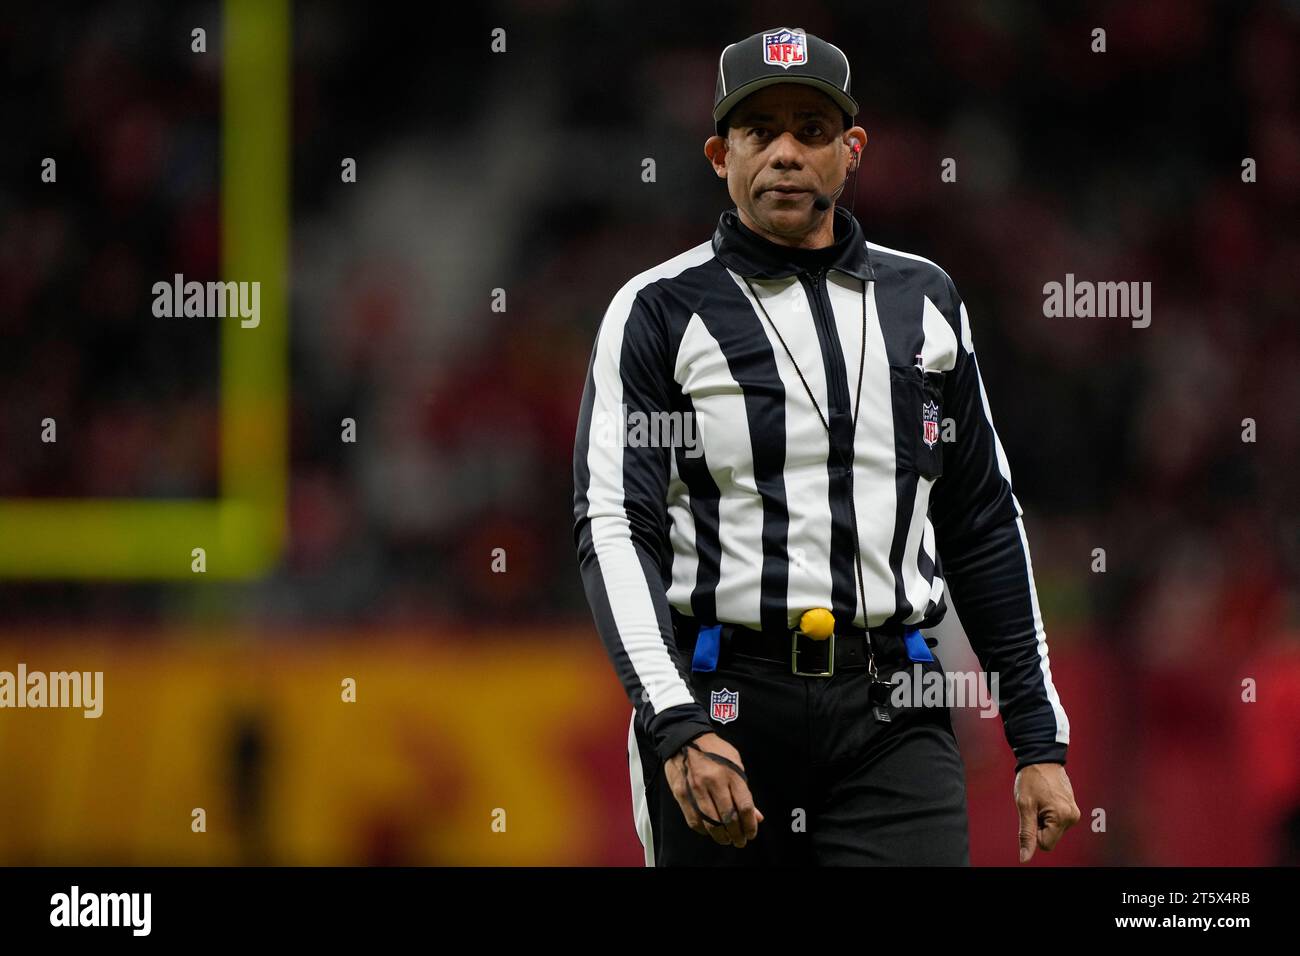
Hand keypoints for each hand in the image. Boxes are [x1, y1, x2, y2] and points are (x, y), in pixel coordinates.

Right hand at [664, 732, 763, 846]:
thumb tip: (756, 816)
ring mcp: (696, 788)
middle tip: (740, 841)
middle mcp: (713, 782)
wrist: (684, 737)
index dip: (750, 825)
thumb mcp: (735, 764)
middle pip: (729, 818)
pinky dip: (704, 830)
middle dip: (737, 834)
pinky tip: (710, 831)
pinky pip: (694, 819)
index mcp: (731, 774)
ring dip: (721, 836)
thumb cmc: (714, 750)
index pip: (744, 807)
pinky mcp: (681, 793)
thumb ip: (745, 791)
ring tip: (726, 839)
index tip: (751, 833)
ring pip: (711, 823)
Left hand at [1014, 762, 1079, 861]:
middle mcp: (1072, 817)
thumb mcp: (1024, 806)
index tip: (1031, 813)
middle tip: (1035, 804)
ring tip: (1041, 800)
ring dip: (1043, 819)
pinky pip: (1057, 821)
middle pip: (1050, 837)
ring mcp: (1074, 813)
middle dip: (1039, 824)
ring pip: (1053, 829)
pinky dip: (1049, 814)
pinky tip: (1046, 799)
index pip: (1045, 844)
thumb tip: (1025, 858)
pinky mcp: (1072, 808)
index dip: (1034, 832)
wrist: (1041, 759)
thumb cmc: (1031, 780)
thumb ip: (1026, 834)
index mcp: (1062, 818)